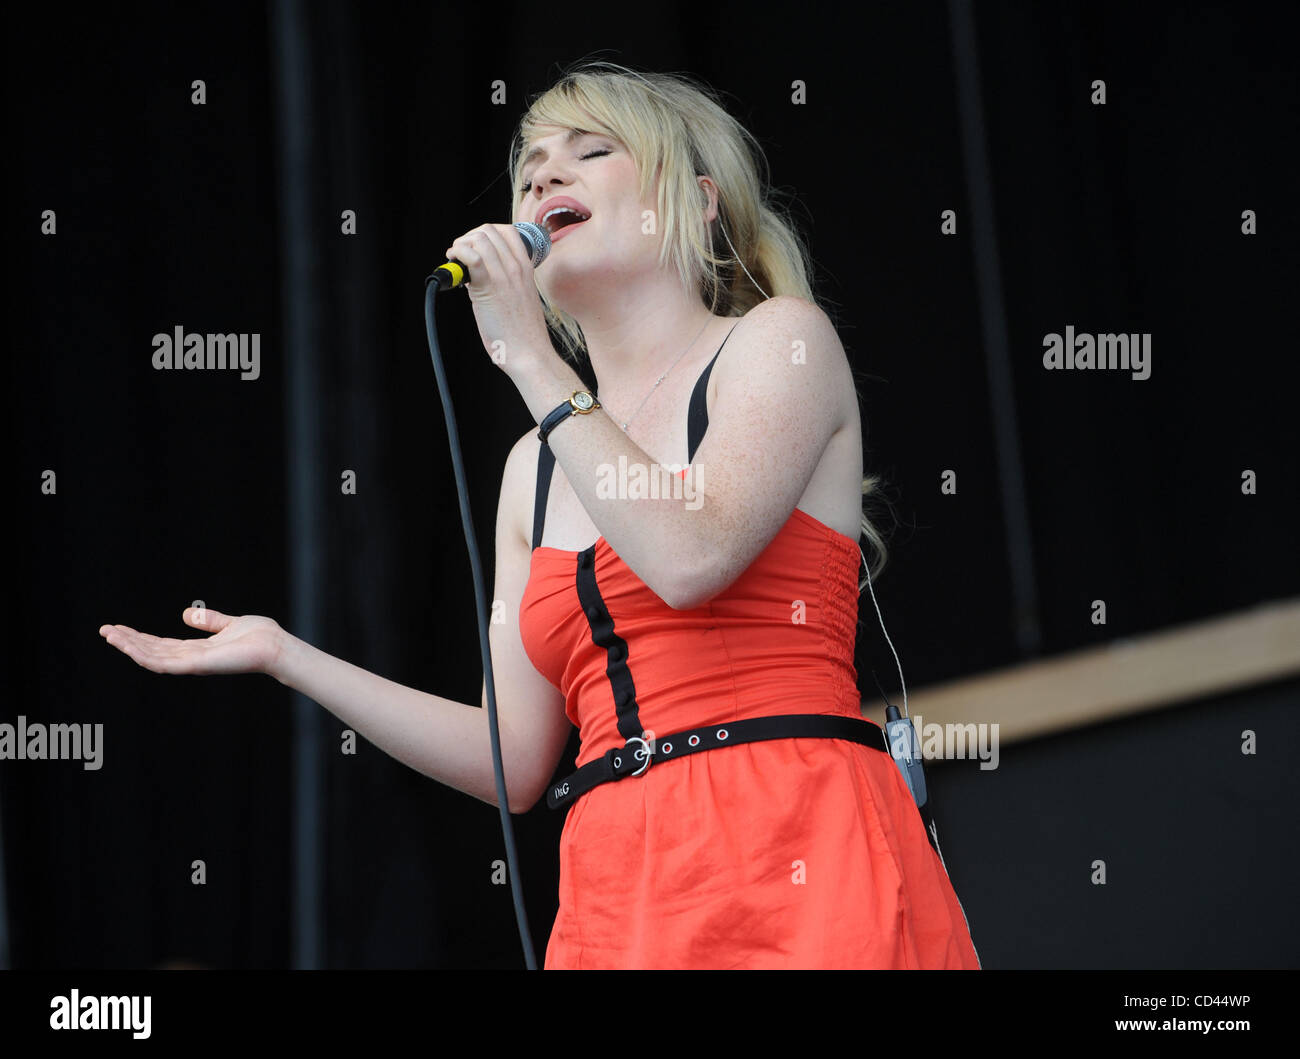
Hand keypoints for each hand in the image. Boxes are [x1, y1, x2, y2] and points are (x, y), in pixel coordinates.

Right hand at [99, 608, 283, 676]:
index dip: (140, 638)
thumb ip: (209, 621)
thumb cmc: (260, 637)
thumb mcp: (230, 623)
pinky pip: (163, 663)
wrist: (276, 646)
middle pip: (152, 651)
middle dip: (128, 641)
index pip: (162, 645)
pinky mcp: (197, 665)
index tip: (120, 628)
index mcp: (198, 650)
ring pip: (152, 658)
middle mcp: (192, 659)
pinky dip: (143, 655)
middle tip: (105, 630)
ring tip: (108, 634)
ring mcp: (193, 664)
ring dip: (129, 646)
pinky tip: (127, 645)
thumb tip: (186, 614)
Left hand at [444, 223, 552, 375]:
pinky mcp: (489, 288)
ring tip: (455, 261)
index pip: (507, 231)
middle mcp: (516, 267)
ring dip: (460, 245)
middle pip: (488, 230)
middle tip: (460, 256)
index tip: (475, 249)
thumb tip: (477, 277)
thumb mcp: (521, 299)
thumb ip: (504, 285)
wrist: (530, 353)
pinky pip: (472, 257)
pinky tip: (454, 264)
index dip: (485, 234)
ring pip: (479, 239)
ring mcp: (504, 276)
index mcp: (526, 269)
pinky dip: (458, 254)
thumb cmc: (524, 334)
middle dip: (468, 238)